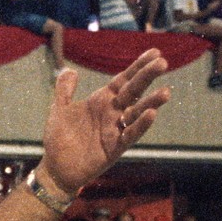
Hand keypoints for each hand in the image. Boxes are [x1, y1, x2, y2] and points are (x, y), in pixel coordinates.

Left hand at [37, 49, 170, 198]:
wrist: (56, 168)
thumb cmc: (59, 139)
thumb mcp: (59, 110)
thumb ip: (64, 91)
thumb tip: (69, 70)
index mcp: (102, 101)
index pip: (124, 79)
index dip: (137, 66)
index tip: (154, 52)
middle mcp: (113, 113)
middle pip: (133, 91)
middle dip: (147, 77)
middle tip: (163, 63)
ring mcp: (115, 130)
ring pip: (137, 113)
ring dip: (151, 103)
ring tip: (166, 93)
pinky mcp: (115, 148)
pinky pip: (130, 135)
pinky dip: (140, 125)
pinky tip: (151, 114)